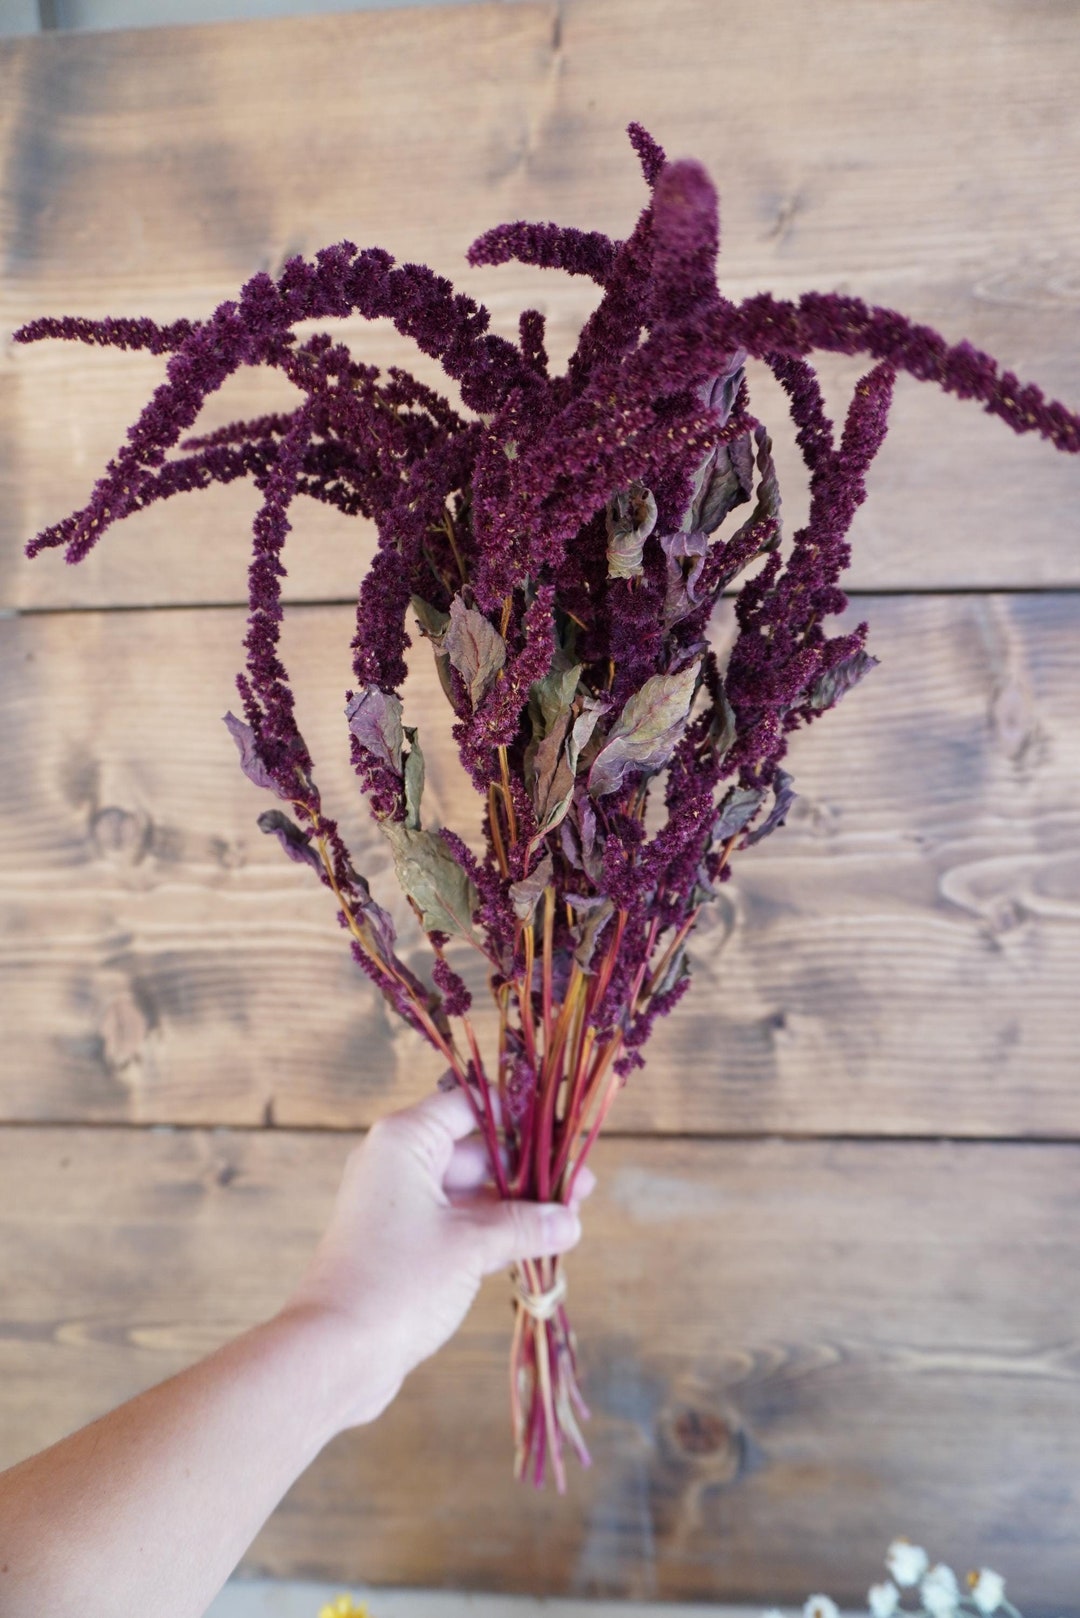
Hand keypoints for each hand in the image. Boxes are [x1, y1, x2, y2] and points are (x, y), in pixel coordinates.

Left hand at [281, 1087, 594, 1428]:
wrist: (334, 1353)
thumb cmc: (396, 1282)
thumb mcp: (471, 1245)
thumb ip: (525, 1226)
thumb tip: (571, 1220)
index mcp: (405, 1141)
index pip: (470, 1106)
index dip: (518, 1115)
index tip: (562, 1131)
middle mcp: (399, 1165)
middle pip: (476, 1152)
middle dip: (529, 1172)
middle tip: (582, 1187)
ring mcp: (402, 1208)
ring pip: (472, 1194)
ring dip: (518, 1208)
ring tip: (572, 1219)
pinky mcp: (406, 1247)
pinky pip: (460, 1227)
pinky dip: (496, 1234)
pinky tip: (540, 1247)